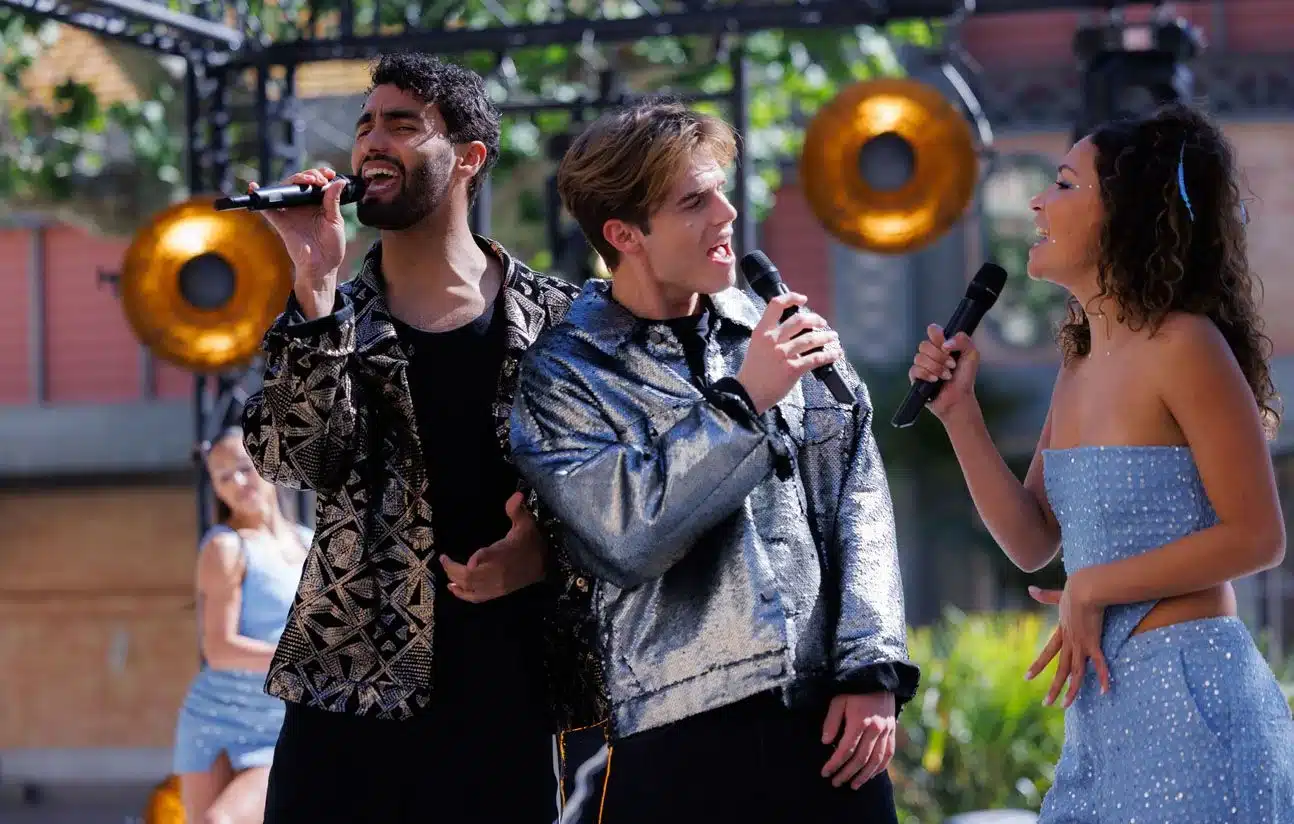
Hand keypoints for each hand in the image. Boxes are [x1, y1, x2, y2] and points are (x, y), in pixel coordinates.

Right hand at [251, 167, 347, 318]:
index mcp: (316, 204)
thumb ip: (333, 201)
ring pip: (284, 190)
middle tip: (319, 179)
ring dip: (293, 180)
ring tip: (307, 180)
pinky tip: (254, 186)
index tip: (328, 174)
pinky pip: (267, 209)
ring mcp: (290, 213)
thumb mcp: (335, 221)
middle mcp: (301, 206)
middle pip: (298, 182)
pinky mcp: (280, 222)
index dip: (320, 174)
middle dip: (309, 175)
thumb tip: (338, 182)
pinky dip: (259, 197)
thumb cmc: (331, 246)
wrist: (323, 267)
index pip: (314, 183)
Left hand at [440, 492, 545, 602]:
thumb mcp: (526, 523)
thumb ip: (516, 510)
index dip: (480, 559)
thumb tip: (517, 494)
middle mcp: (498, 571)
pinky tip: (452, 587)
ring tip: (446, 567)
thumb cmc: (531, 542)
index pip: (491, 557)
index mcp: (504, 553)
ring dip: (454, 578)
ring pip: (470, 586)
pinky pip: (476, 597)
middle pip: (470, 575)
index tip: (470, 561)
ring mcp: (496, 585)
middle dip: (452, 568)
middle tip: (443, 558)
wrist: (544, 565)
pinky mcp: (496, 593)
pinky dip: (462, 594)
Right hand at [736, 292, 841, 413]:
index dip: (791, 298)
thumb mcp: (756, 346)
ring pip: (811, 339)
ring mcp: (782, 354)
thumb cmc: (753, 372)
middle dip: (815, 320)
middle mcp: (772, 340)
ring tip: (833, 337)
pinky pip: (815, 359)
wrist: (747, 394)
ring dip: (826, 337)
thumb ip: (771, 335)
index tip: (803, 299)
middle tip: (822, 323)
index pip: (776, 305)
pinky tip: (835, 354)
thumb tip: (793, 329)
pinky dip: (829, 355)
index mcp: (761, 332)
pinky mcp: (792, 369)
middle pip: (799, 320)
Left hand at [820, 692, 895, 789]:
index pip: (845, 749)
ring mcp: (886, 731)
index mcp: (859, 720)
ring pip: (876, 760)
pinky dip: (880, 768)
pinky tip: (871, 775)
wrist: (880, 676)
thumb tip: (825, 743)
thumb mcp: (838, 700)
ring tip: (853, 786)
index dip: (834, 763)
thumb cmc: (853, 688)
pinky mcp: (893, 731)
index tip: (825, 772)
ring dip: (864, 776)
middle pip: (860, 759)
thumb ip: (831, 721)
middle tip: (835, 783)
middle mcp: (875, 729)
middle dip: (846, 773)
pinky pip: (888, 754)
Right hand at [907, 324, 979, 421]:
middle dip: (940, 357)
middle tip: (952, 365)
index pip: (932, 330)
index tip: (947, 347)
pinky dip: (927, 375)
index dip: (937, 336)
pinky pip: (915, 370)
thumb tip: (945, 344)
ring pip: (919, 357)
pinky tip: (935, 381)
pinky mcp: (915, 377)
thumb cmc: (965, 377)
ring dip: (936, 368)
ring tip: (946, 376)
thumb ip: (963, 340)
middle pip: (924, 344)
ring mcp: (922, 365)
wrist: (959, 398)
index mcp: (942, 344)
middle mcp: (930, 353)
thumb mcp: (972, 354)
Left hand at [1025, 577, 1109, 707]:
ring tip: (1065, 706)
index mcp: (1062, 632)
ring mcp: (1081, 644)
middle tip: (1046, 703)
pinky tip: (1104, 691)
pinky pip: (1099, 664)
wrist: (1085, 588)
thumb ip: (1045, 595)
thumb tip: (1030, 588)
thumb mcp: (1058, 595)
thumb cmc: (1075, 589)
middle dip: (1053, 687)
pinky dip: (1102, 677)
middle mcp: (1070, 642)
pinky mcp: (1094, 643)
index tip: (1027, 677)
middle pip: (1060, 669)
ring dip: (1071, 690)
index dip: (1038, 665)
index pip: (1048, 653)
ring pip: (1075, 672)